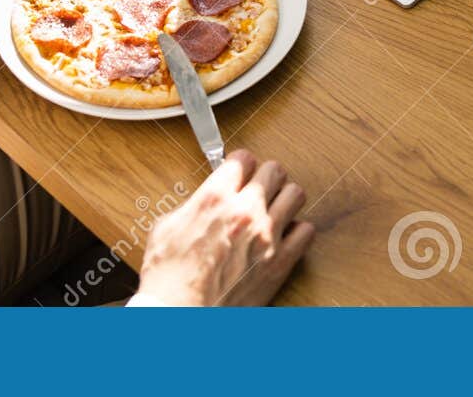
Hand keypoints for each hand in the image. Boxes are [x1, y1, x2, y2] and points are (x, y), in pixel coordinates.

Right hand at [136, 151, 313, 305]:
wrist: (180, 314)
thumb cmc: (168, 277)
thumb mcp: (166, 227)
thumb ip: (192, 205)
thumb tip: (203, 200)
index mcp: (215, 198)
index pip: (243, 158)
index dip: (239, 164)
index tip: (238, 172)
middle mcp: (245, 211)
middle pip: (274, 170)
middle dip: (264, 176)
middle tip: (258, 188)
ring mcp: (266, 236)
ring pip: (295, 194)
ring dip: (284, 198)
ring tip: (274, 208)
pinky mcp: (279, 262)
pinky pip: (306, 231)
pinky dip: (297, 231)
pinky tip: (283, 236)